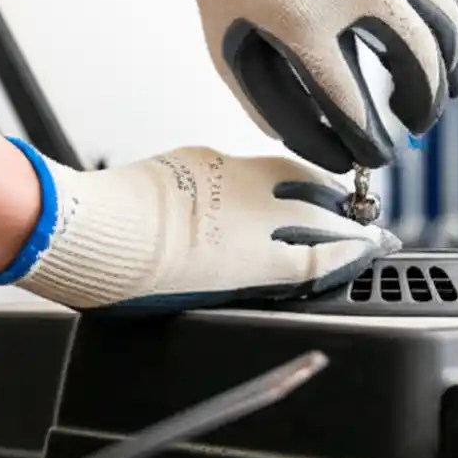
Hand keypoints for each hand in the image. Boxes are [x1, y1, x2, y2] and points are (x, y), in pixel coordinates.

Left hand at [0, 142, 398, 309]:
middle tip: (367, 229)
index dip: (353, 252)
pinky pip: (250, 165)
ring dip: (319, 191)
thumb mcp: (205, 298)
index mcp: (256, 257)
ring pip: (292, 179)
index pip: (324, 252)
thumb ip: (253, 282)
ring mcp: (229, 180)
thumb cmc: (130, 281)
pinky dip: (274, 174)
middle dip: (348, 221)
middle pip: (318, 213)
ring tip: (334, 200)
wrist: (86, 232)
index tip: (371, 249)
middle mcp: (251, 213)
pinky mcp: (202, 159)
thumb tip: (283, 273)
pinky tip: (277, 178)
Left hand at [117, 0, 457, 172]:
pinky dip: (447, 25)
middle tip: (417, 123)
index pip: (351, 103)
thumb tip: (338, 157)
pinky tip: (432, 47)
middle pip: (419, 60)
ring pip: (445, 23)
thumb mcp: (236, 58)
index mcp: (301, 19)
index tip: (377, 160)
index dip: (369, 144)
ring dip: (446, 68)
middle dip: (424, 106)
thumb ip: (279, 113)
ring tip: (428, 90)